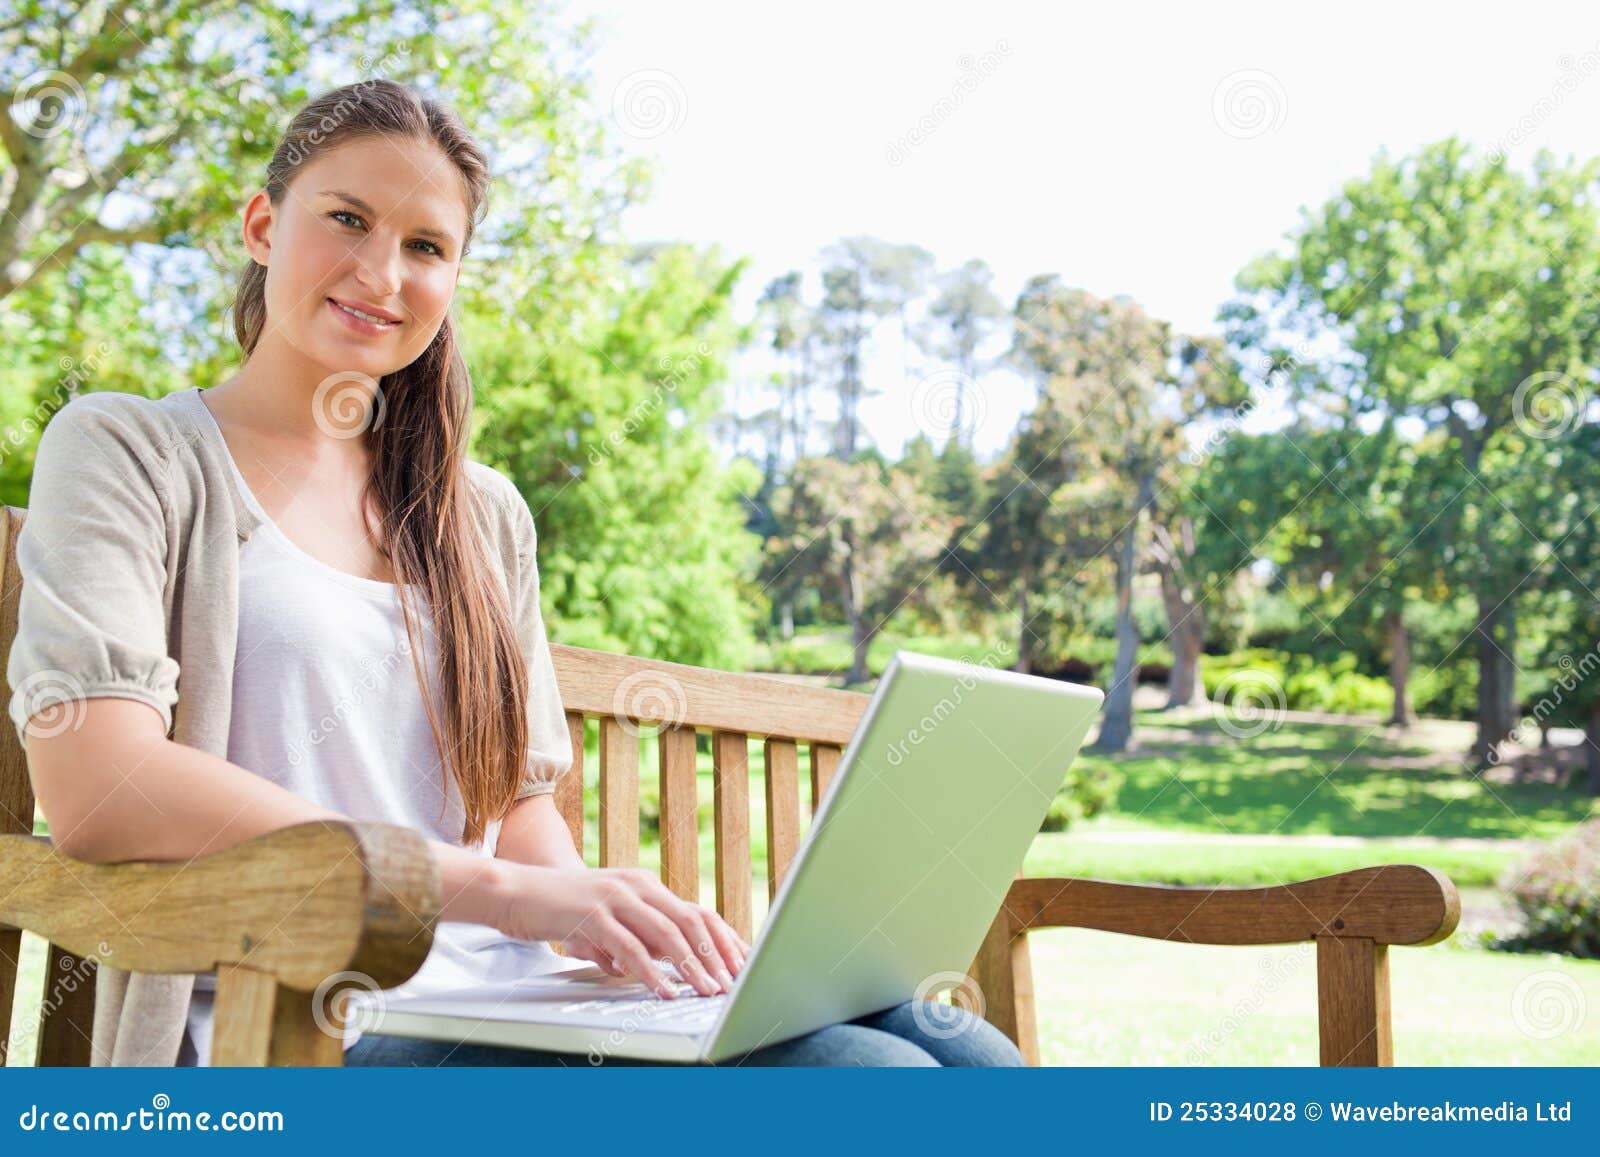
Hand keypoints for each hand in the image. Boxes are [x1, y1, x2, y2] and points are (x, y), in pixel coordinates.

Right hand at [494, 863, 751, 998]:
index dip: (722, 939)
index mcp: (645, 885)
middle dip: (716, 955)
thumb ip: (637, 937)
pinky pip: (630, 947)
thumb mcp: (608, 919)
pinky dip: (651, 972)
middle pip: (690, 921)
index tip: (741, 966)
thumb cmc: (562, 909)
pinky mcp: (594, 914)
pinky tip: (664, 990)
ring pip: (667, 934)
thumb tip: (665, 967)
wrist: (515, 892)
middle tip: (733, 984)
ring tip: (708, 992)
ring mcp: (616, 897)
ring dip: (692, 967)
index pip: (696, 912)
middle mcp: (637, 885)